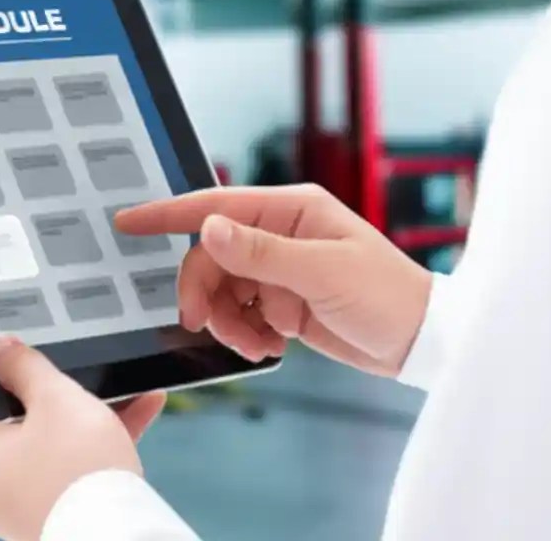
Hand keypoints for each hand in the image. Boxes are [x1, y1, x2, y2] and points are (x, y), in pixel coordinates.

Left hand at [0, 336, 166, 540]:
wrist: (119, 540)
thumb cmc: (79, 467)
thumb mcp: (55, 399)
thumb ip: (24, 366)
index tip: (11, 356)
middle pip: (6, 423)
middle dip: (46, 394)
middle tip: (70, 371)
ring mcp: (13, 508)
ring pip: (44, 446)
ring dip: (80, 418)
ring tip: (123, 391)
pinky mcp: (46, 520)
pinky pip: (63, 472)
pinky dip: (90, 449)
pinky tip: (138, 414)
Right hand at [116, 184, 431, 376]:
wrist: (423, 343)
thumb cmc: (388, 296)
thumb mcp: (323, 272)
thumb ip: (261, 252)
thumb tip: (209, 228)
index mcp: (291, 209)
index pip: (215, 205)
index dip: (167, 214)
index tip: (128, 222)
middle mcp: (280, 234)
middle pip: (211, 257)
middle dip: (205, 294)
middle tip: (203, 325)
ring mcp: (279, 269)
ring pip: (222, 291)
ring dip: (229, 321)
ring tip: (258, 344)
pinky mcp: (282, 301)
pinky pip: (240, 314)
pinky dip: (245, 334)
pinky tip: (270, 347)